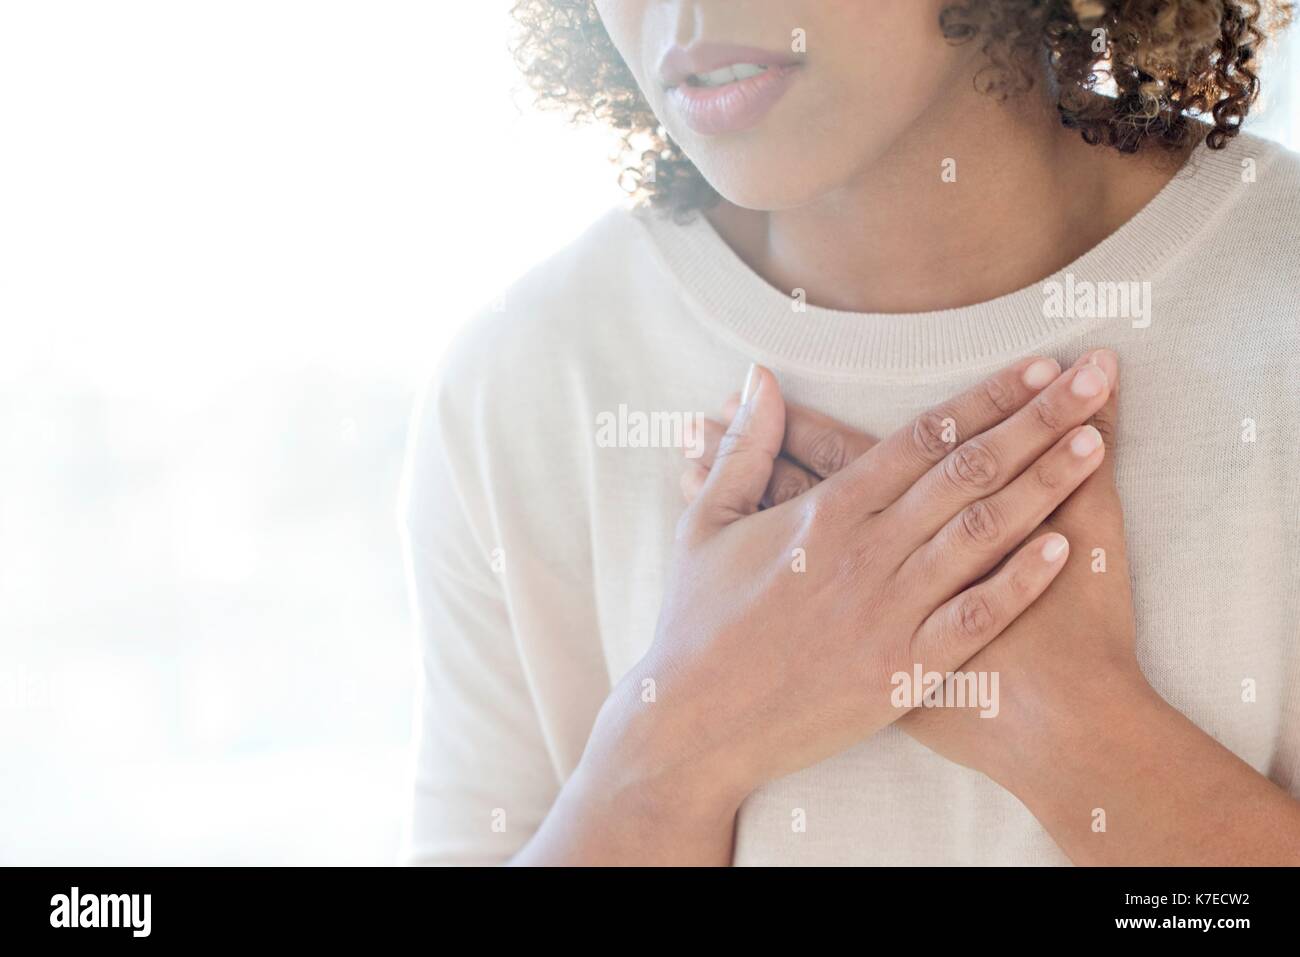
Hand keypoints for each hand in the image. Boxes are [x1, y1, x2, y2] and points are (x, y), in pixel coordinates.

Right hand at [587, 354, 1112, 821]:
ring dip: (1045, 485)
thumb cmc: (695, 621)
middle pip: (968, 472)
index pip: (922, 439)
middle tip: (1093, 377)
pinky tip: (1065, 547)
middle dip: (1037, 419)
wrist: (693, 724)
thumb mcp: (704, 524)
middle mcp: (865, 553)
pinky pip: (974, 619)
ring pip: (982, 535)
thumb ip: (744, 450)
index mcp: (823, 513)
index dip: (985, 397)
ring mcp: (888, 613)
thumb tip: (758, 378)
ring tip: (1097, 441)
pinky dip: (1021, 582)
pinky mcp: (901, 673)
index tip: (1036, 364)